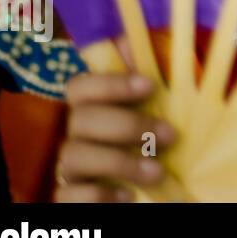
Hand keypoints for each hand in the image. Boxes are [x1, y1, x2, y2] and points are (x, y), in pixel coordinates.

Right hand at [56, 72, 176, 202]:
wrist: (161, 185)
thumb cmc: (156, 136)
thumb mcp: (160, 105)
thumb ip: (150, 72)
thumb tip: (132, 40)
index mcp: (93, 107)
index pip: (80, 86)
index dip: (110, 83)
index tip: (150, 85)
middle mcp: (76, 134)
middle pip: (80, 120)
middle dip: (127, 125)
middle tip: (169, 135)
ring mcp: (70, 166)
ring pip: (73, 157)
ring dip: (118, 163)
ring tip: (157, 172)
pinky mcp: (70, 197)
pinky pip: (67, 196)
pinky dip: (97, 196)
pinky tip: (128, 195)